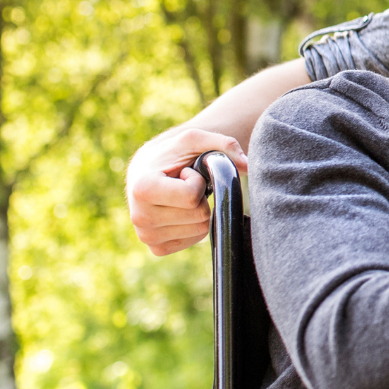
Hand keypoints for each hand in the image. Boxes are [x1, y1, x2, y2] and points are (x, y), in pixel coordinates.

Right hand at [126, 127, 248, 255]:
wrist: (146, 171)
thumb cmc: (172, 154)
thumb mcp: (194, 140)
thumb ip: (224, 145)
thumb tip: (248, 165)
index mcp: (143, 189)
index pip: (191, 197)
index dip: (197, 182)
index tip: (184, 173)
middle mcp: (140, 217)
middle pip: (200, 215)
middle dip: (200, 197)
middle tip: (182, 185)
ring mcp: (147, 236)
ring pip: (201, 230)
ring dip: (198, 210)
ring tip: (179, 197)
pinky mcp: (157, 248)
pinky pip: (195, 240)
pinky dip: (194, 224)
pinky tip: (179, 210)